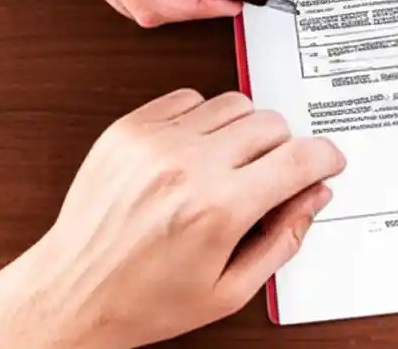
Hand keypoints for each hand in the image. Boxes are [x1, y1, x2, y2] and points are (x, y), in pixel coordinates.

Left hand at [0, 90, 345, 347]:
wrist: (70, 293)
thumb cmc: (143, 299)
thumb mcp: (230, 289)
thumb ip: (284, 239)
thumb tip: (314, 197)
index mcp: (219, 210)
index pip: (301, 157)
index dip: (326, 157)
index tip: (327, 163)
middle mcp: (188, 168)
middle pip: (272, 124)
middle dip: (285, 149)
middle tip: (270, 176)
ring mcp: (156, 143)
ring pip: (235, 103)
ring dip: (245, 130)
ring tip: (230, 163)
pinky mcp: (129, 129)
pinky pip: (189, 98)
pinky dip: (203, 119)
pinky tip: (196, 150)